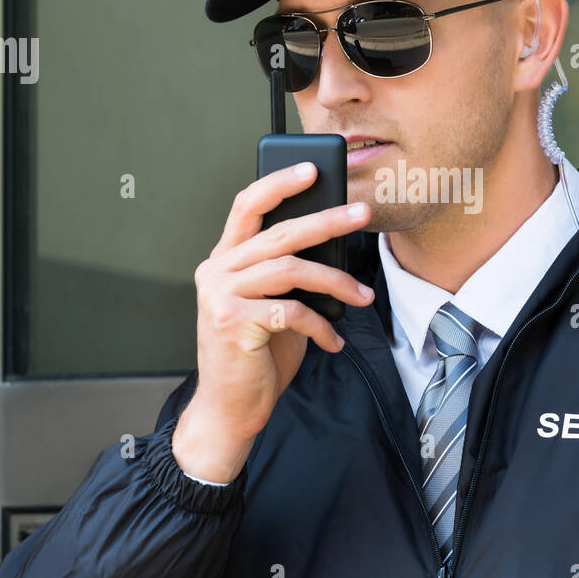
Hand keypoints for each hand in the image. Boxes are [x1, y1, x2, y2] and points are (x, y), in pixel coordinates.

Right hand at [172, 163, 373, 481]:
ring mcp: (220, 296)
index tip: (312, 169)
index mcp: (222, 261)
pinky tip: (334, 340)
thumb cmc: (255, 355)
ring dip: (337, 281)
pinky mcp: (233, 323)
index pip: (246, 206)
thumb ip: (287, 275)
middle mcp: (215, 272)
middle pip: (279, 233)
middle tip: (362, 214)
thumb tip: (333, 244)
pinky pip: (293, 311)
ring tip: (363, 296)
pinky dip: (322, 326)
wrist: (229, 408)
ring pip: (292, 269)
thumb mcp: (272, 306)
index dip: (278, 183)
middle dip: (327, 221)